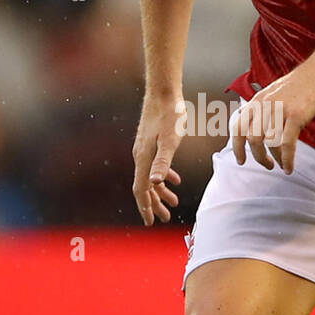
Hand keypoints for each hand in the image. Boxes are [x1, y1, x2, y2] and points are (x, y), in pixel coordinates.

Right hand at [132, 98, 183, 225]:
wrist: (163, 92)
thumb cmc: (169, 115)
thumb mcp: (170, 140)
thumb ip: (163, 162)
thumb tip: (154, 183)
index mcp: (143, 159)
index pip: (141, 190)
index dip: (146, 207)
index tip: (151, 222)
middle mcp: (140, 156)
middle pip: (145, 187)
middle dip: (154, 204)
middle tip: (165, 218)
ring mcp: (144, 149)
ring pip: (150, 177)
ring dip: (160, 192)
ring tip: (174, 202)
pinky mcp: (150, 142)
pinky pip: (154, 165)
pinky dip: (164, 176)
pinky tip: (175, 179)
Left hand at [232, 64, 314, 173]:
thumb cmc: (303, 82)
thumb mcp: (275, 92)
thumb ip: (265, 108)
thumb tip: (260, 129)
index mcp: (258, 100)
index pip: (238, 126)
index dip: (237, 146)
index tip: (241, 159)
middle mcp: (265, 105)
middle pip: (251, 138)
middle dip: (257, 156)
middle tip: (267, 164)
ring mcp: (280, 109)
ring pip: (268, 142)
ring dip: (273, 159)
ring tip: (280, 165)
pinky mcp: (296, 115)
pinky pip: (286, 144)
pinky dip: (287, 159)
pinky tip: (289, 167)